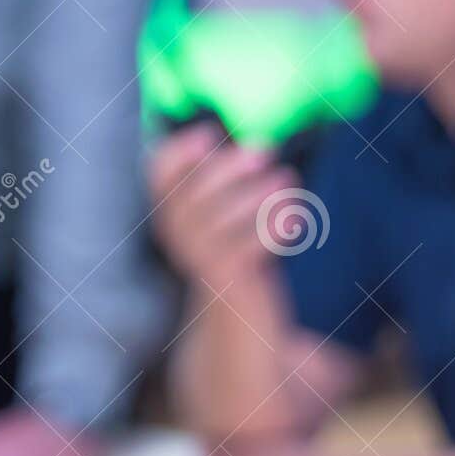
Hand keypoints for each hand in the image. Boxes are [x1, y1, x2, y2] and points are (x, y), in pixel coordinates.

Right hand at [146, 122, 297, 290]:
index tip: (209, 134)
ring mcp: (196, 258)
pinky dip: (269, 229)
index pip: (159, 175)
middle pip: (190, 195)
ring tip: (288, 180)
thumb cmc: (236, 256)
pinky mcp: (223, 280)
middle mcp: (175, 234)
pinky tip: (294, 215)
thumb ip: (225, 184)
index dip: (179, 153)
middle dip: (227, 169)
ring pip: (218, 221)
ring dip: (255, 196)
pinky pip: (243, 250)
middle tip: (264, 150)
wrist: (235, 321)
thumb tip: (248, 144)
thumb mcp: (225, 215)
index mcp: (170, 211)